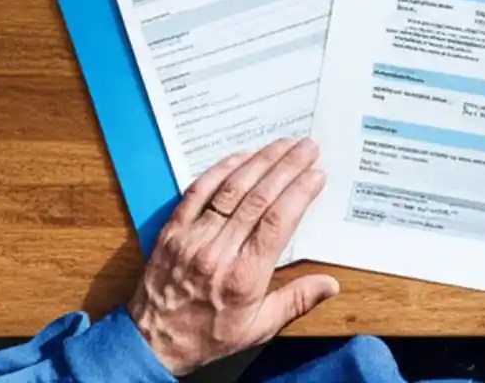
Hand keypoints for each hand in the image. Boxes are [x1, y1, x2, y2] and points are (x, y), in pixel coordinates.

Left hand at [128, 138, 337, 375]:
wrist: (152, 341)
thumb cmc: (208, 335)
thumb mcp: (258, 328)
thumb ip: (296, 302)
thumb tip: (332, 284)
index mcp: (244, 277)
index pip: (277, 223)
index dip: (299, 193)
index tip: (316, 174)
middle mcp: (218, 252)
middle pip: (258, 198)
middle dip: (287, 167)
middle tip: (308, 147)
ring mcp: (192, 238)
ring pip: (231, 190)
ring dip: (260, 161)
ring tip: (283, 144)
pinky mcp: (173, 230)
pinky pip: (198, 192)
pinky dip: (220, 170)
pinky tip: (241, 156)